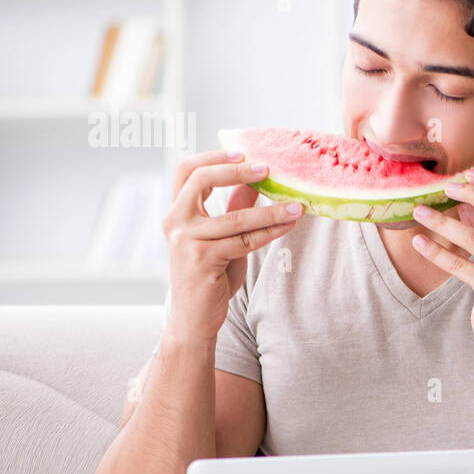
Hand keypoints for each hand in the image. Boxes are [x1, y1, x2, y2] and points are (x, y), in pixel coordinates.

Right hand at [162, 149, 302, 342]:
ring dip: (271, 210)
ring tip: (297, 206)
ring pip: (235, 217)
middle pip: (200, 180)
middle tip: (268, 169)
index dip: (214, 157)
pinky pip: (244, 240)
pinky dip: (270, 231)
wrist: (194, 318)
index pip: (186, 170)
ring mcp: (186, 240)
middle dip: (237, 171)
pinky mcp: (202, 259)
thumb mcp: (222, 236)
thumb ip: (233, 209)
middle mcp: (175, 222)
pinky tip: (288, 224)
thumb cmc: (209, 276)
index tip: (243, 154)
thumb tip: (255, 181)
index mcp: (177, 212)